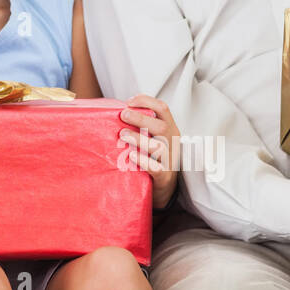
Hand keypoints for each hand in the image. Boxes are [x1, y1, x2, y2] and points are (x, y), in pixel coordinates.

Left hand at [117, 94, 180, 210]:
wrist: (165, 187)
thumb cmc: (154, 157)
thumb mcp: (154, 138)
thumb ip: (142, 125)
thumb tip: (118, 110)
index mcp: (170, 129)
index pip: (163, 109)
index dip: (147, 101)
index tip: (129, 102)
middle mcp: (171, 143)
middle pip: (161, 127)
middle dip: (141, 118)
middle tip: (124, 115)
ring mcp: (169, 160)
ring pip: (158, 147)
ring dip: (139, 138)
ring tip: (122, 134)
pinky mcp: (164, 177)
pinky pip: (156, 168)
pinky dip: (143, 161)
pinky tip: (131, 156)